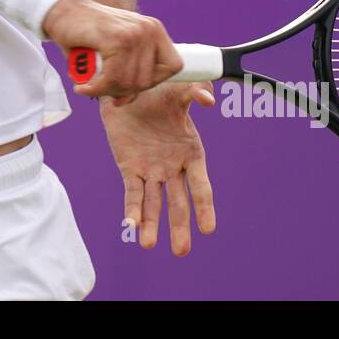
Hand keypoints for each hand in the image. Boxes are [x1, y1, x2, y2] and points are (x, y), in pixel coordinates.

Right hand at [43, 0, 183, 102]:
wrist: (63, 12)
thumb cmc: (88, 35)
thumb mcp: (115, 53)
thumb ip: (126, 74)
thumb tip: (126, 101)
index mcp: (154, 30)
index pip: (173, 67)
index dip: (153, 81)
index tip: (129, 84)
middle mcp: (149, 29)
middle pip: (147, 81)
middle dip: (123, 90)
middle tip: (102, 86)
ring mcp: (134, 33)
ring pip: (129, 82)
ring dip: (106, 90)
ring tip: (90, 84)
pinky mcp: (116, 39)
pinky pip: (113, 78)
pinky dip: (96, 88)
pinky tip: (84, 86)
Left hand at [101, 81, 216, 254]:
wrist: (129, 87)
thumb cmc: (161, 90)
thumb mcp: (180, 88)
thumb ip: (197, 92)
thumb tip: (208, 100)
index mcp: (192, 154)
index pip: (201, 186)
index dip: (205, 207)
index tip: (209, 228)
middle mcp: (173, 168)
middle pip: (178, 202)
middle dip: (180, 226)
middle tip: (182, 251)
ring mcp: (151, 170)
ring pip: (153, 203)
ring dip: (152, 224)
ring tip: (148, 244)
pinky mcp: (129, 168)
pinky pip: (131, 192)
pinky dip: (131, 208)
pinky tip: (129, 225)